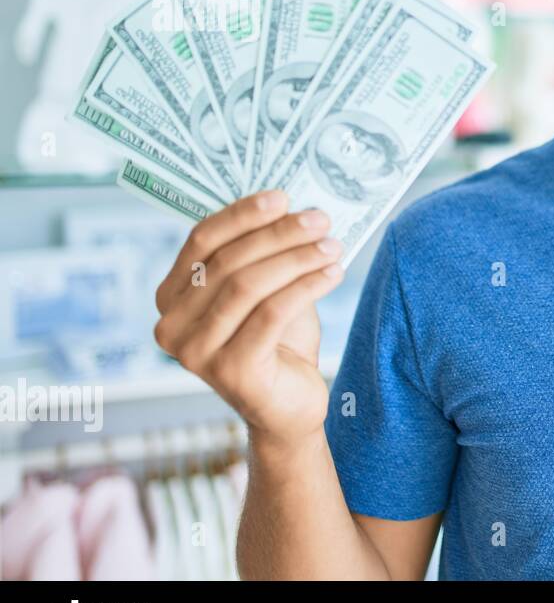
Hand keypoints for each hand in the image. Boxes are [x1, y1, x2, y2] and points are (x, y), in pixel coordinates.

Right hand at [153, 190, 343, 448]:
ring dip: (296, 259)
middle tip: (320, 219)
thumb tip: (291, 204)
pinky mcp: (231, 372)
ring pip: (248, 286)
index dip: (241, 215)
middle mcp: (172, 327)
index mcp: (171, 298)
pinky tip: (333, 274)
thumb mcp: (265, 289)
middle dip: (278, 234)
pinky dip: (306, 286)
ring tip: (332, 246)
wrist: (290, 406)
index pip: (200, 242)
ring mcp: (196, 353)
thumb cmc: (277, 341)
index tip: (282, 196)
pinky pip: (272, 313)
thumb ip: (263, 253)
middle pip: (227, 262)